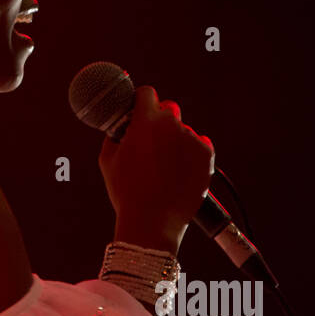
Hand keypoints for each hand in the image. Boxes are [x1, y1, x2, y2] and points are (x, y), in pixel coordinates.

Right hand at [97, 85, 214, 252]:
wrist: (152, 222)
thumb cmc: (126, 192)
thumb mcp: (107, 159)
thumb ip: (114, 133)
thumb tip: (121, 124)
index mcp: (145, 122)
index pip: (146, 93)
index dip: (140, 102)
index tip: (138, 111)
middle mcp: (172, 125)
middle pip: (168, 109)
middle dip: (159, 120)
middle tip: (151, 142)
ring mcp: (192, 140)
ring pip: (183, 130)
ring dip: (176, 140)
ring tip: (165, 167)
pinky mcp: (207, 156)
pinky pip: (199, 145)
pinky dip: (191, 153)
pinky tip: (178, 170)